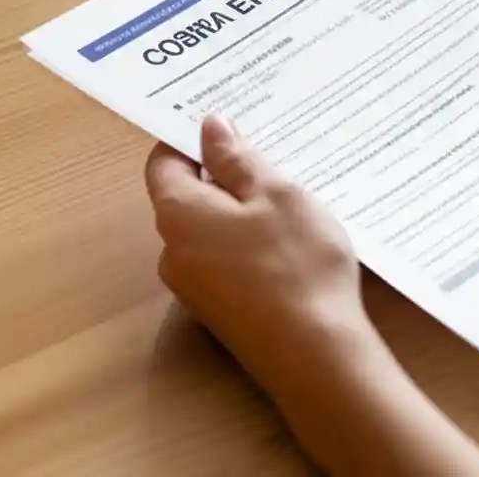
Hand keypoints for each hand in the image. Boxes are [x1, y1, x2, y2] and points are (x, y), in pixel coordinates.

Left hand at [144, 115, 369, 386]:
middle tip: (272, 163)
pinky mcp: (220, 313)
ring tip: (290, 206)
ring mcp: (193, 288)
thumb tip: (210, 126)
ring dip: (241, 214)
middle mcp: (172, 252)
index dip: (191, 138)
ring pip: (210, 232)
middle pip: (187, 198)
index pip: (163, 161)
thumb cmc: (295, 262)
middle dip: (224, 176)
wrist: (314, 353)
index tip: (230, 124)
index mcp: (177, 214)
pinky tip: (289, 248)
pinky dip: (249, 247)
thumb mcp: (275, 193)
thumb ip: (237, 157)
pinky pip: (225, 263)